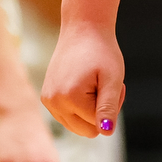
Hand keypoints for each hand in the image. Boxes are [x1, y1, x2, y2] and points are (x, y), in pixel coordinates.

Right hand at [42, 20, 125, 138]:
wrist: (83, 29)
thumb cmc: (102, 51)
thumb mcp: (113, 79)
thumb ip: (109, 107)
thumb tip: (106, 132)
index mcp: (70, 99)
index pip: (98, 126)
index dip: (111, 107)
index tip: (114, 85)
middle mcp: (54, 103)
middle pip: (86, 131)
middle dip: (99, 112)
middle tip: (105, 86)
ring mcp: (47, 101)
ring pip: (76, 126)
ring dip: (89, 109)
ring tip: (95, 84)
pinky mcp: (46, 97)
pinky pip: (67, 116)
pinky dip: (79, 105)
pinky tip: (83, 84)